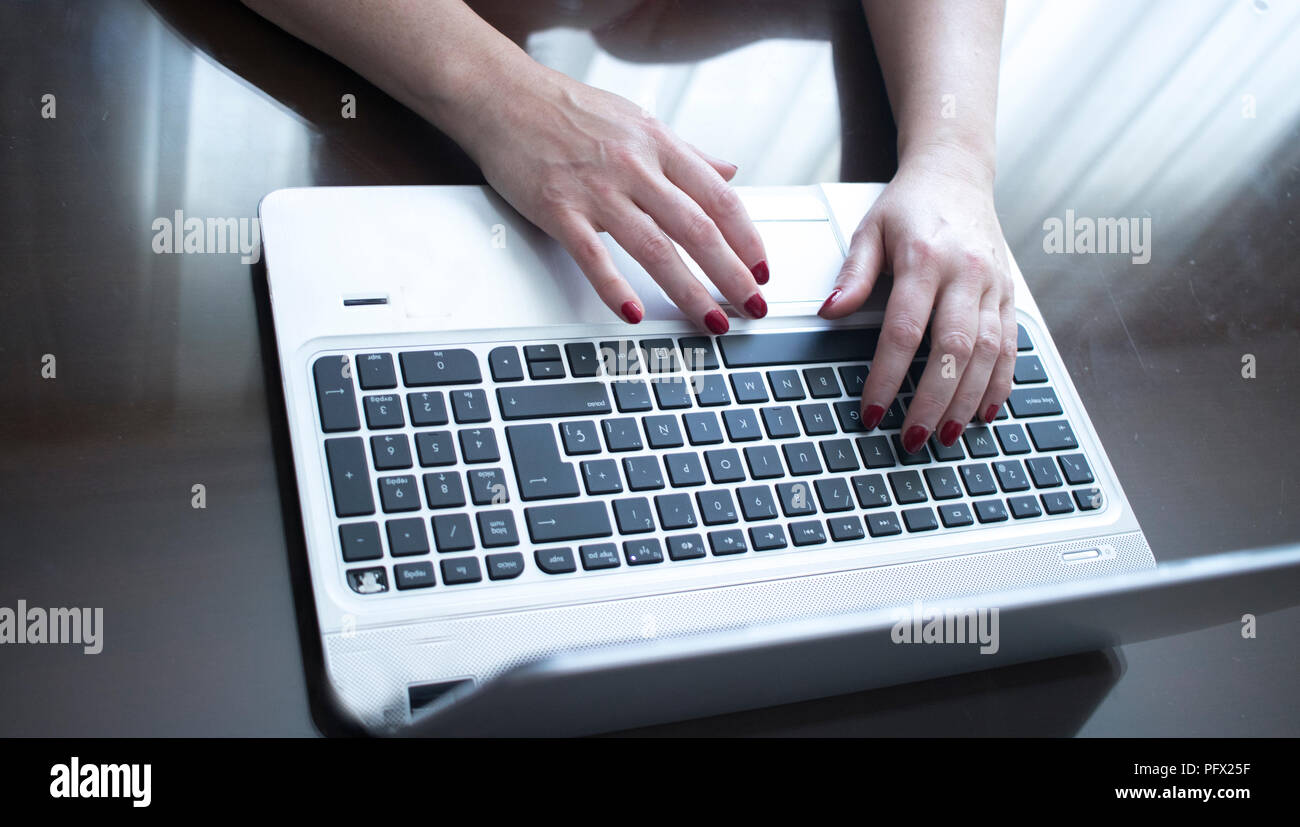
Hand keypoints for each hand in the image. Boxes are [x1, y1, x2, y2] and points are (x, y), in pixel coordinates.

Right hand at [454, 58, 768, 332]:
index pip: (718, 198)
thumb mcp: (639, 121)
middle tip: (752, 304)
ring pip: (654, 248)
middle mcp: (634, 166)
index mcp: (658, 145)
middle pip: (697, 228)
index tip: (761, 269)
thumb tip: (729, 173)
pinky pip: (592, 256)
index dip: (747, 238)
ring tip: (712, 320)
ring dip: (689, 290)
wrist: (503, 96)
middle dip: (731, 273)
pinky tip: (634, 314)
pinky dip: (614, 288)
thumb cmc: (569, 110)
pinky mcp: (558, 209)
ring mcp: (596, 190)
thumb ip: (687, 154)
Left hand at [819, 149, 1015, 452]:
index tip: (872, 410)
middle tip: (913, 437)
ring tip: (945, 435)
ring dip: (967, 400)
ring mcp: (993, 285)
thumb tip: (828, 313)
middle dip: (932, 400)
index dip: (887, 376)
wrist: (957, 173)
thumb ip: (852, 275)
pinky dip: (999, 383)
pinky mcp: (1009, 294)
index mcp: (926, 259)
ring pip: (988, 354)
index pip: (904, 330)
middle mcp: (966, 273)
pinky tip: (983, 411)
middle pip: (953, 350)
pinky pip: (1011, 346)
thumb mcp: (869, 230)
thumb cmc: (909, 206)